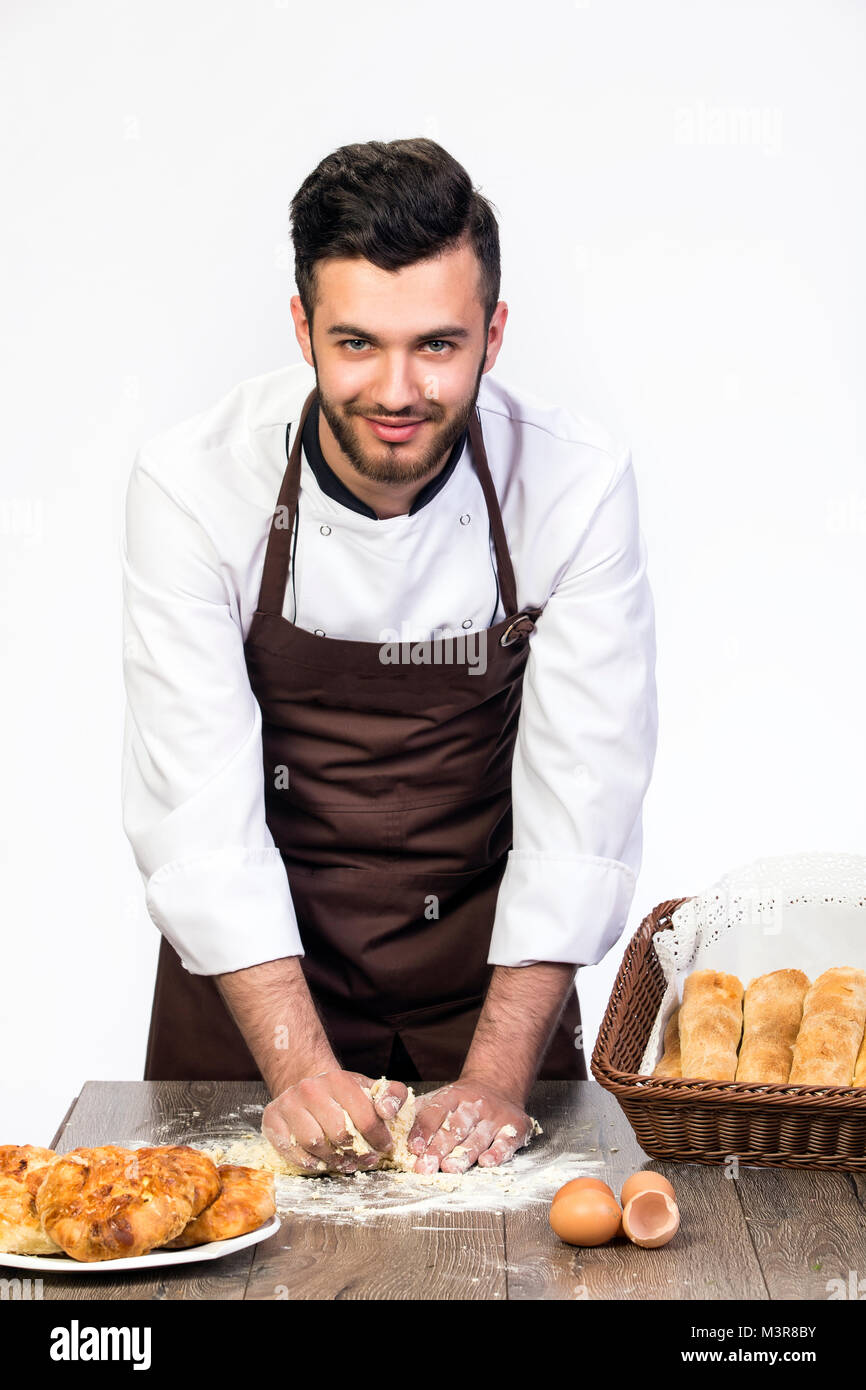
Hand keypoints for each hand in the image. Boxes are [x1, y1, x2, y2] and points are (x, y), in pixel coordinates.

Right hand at [262, 1070, 408, 1174]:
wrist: (308, 1087)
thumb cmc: (343, 1094)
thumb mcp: (370, 1088)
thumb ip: (393, 1094)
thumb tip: (387, 1112)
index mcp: (338, 1079)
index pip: (364, 1116)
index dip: (378, 1138)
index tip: (385, 1148)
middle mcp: (310, 1088)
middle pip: (338, 1134)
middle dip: (357, 1152)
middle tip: (365, 1160)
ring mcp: (288, 1103)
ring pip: (315, 1144)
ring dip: (333, 1160)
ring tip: (345, 1163)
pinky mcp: (272, 1119)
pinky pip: (291, 1151)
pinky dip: (309, 1162)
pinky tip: (322, 1162)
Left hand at [407, 1079, 532, 1173]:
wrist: (498, 1084)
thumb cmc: (461, 1102)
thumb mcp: (440, 1099)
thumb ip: (418, 1114)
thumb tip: (390, 1133)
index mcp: (452, 1096)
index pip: (435, 1111)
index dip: (423, 1130)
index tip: (413, 1148)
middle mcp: (474, 1105)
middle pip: (454, 1128)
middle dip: (439, 1148)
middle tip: (426, 1167)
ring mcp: (494, 1116)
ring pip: (477, 1137)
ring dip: (463, 1154)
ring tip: (450, 1169)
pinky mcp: (514, 1127)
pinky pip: (506, 1141)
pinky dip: (498, 1152)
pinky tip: (487, 1162)